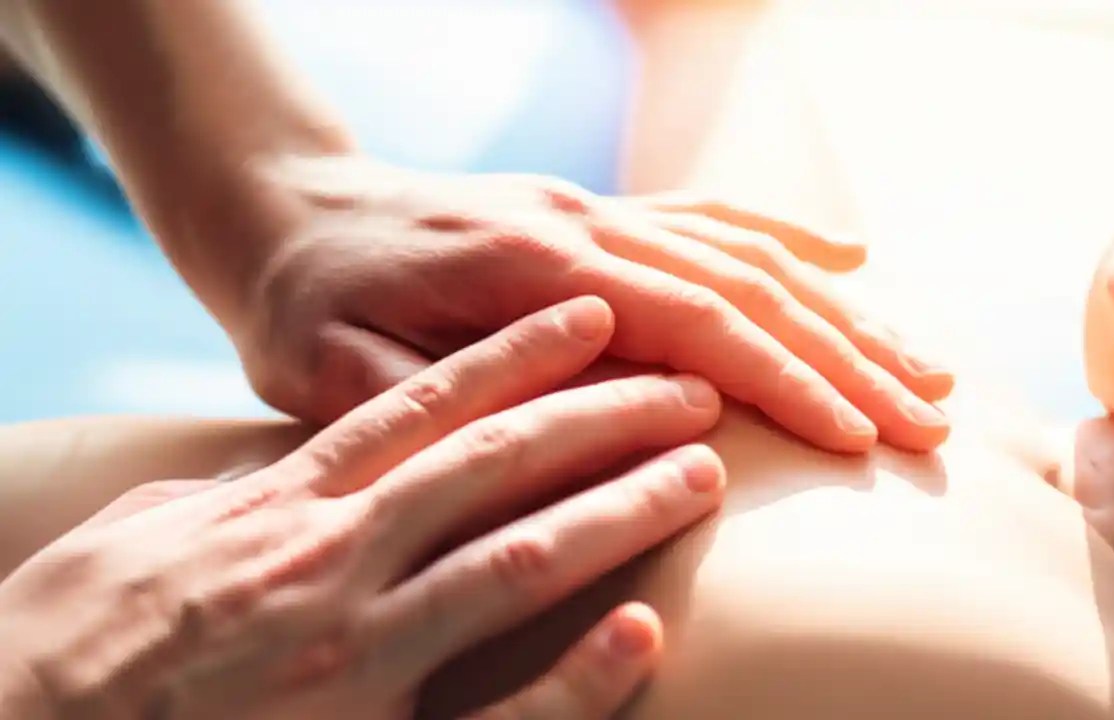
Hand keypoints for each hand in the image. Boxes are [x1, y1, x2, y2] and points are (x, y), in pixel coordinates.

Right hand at [0, 298, 724, 719]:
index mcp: (283, 503)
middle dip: (601, 417)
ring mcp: (356, 650)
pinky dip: (572, 676)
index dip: (516, 355)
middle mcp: (334, 559)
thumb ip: (226, 494)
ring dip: (617, 510)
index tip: (591, 318)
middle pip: (496, 464)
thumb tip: (271, 469)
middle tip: (686, 386)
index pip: (421, 405)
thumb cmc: (70, 638)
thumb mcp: (143, 533)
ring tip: (699, 473)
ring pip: (514, 559)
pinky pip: (493, 712)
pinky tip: (641, 635)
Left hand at [215, 154, 950, 452]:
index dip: (782, 379)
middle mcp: (582, 223)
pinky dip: (789, 238)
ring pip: (748, 251)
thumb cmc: (306, 300)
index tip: (860, 439)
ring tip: (928, 366)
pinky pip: (710, 215)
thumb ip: (428, 393)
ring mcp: (595, 210)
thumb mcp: (328, 363)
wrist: (289, 210)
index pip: (691, 320)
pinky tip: (853, 259)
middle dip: (847, 356)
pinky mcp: (596, 214)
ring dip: (844, 310)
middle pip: (747, 284)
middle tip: (930, 420)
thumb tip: (547, 423)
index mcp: (530, 264)